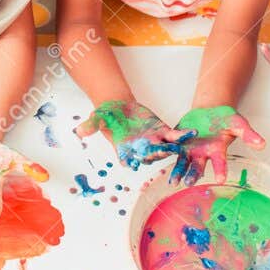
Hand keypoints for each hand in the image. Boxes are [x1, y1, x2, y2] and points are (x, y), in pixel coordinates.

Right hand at [76, 99, 191, 170]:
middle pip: (148, 155)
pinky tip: (190, 133)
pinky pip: (174, 136)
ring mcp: (153, 142)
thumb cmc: (106, 115)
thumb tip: (78, 131)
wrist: (119, 107)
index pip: (127, 160)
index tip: (131, 163)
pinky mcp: (163, 132)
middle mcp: (140, 150)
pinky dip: (182, 136)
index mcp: (123, 151)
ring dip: (172, 149)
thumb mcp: (97, 118)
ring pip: (164, 149)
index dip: (130, 162)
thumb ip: (90, 126)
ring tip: (178, 147)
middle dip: (154, 155)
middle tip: (158, 152)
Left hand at [170, 105, 265, 184]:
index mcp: (217, 151)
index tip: (221, 179)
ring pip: (182, 163)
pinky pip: (171, 150)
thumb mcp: (238, 123)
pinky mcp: (179, 143)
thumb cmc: (226, 119)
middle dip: (193, 175)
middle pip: (198, 167)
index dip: (220, 170)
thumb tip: (262, 144)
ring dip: (177, 172)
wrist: (210, 110)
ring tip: (172, 182)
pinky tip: (158, 159)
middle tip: (188, 183)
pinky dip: (165, 154)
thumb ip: (248, 134)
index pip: (220, 163)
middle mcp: (203, 154)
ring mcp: (190, 149)